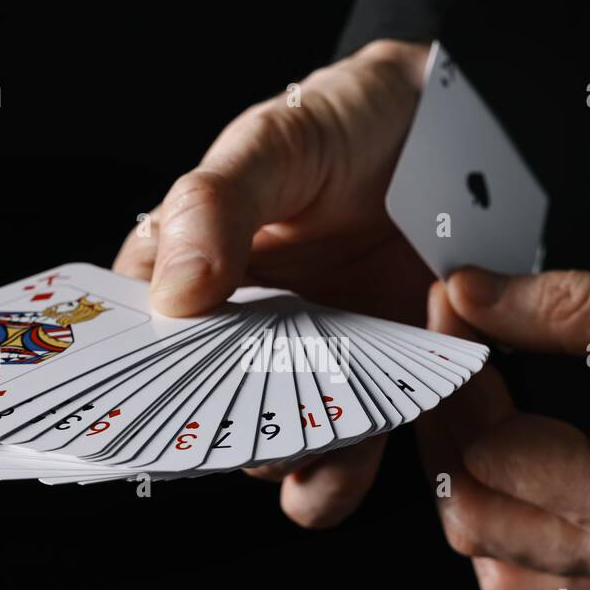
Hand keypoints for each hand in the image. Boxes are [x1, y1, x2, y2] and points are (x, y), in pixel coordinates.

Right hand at [113, 39, 433, 526]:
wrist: (452, 130)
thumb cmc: (347, 123)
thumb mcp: (272, 143)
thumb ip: (213, 206)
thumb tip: (170, 298)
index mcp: (190, 276)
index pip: (137, 346)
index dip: (136, 387)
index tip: (155, 410)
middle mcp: (240, 337)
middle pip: (207, 421)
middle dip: (229, 436)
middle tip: (269, 412)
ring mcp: (307, 372)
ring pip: (277, 459)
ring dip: (297, 466)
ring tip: (332, 429)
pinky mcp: (372, 394)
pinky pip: (350, 463)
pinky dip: (362, 466)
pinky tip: (390, 414)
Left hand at [420, 269, 589, 589]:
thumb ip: (574, 307)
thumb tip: (480, 294)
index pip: (490, 458)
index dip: (456, 377)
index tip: (456, 319)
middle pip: (479, 528)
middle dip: (446, 438)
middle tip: (459, 366)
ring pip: (508, 575)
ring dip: (480, 496)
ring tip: (493, 416)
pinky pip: (565, 588)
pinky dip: (528, 532)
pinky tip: (544, 468)